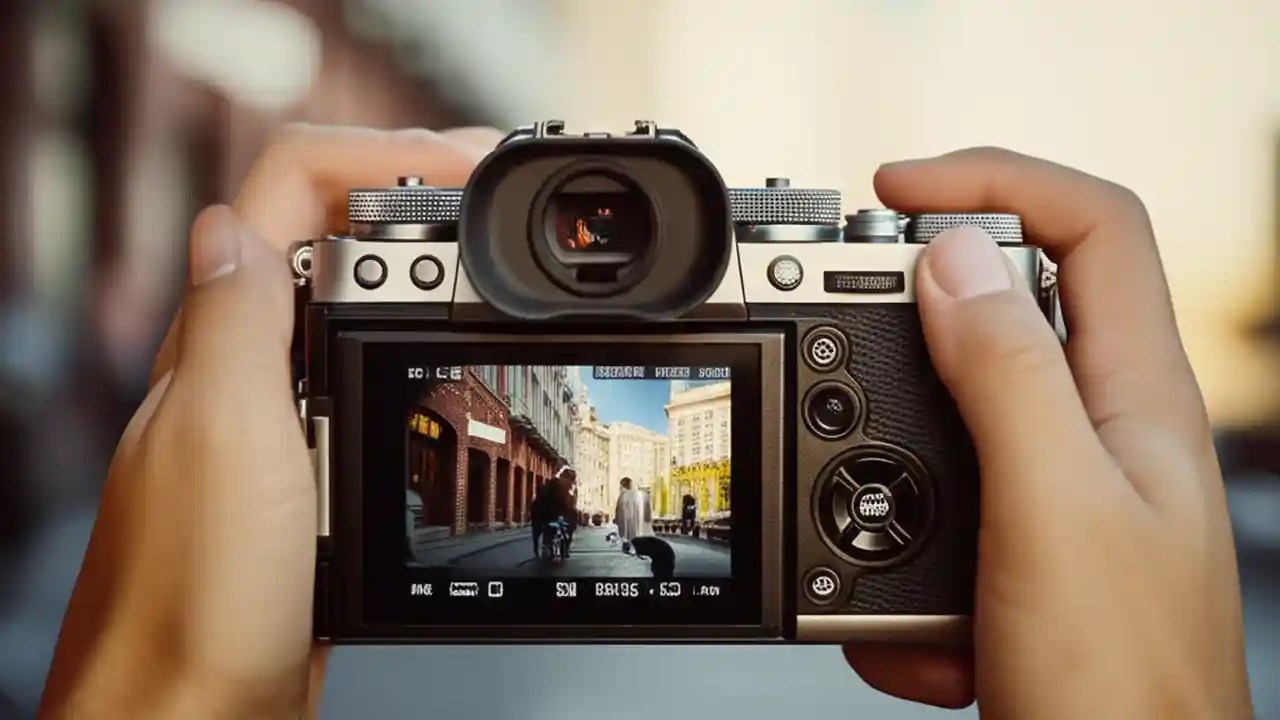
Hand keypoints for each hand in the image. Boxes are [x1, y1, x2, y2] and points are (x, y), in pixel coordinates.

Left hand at [40, 125, 501, 718]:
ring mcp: (277, 419)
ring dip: (421, 274)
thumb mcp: (224, 440)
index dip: (383, 155)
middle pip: (327, 235)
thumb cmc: (194, 600)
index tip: (470, 168)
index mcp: (221, 340)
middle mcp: (242, 367)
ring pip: (349, 307)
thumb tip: (237, 220)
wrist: (198, 716)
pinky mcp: (308, 473)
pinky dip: (415, 356)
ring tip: (491, 275)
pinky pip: (361, 383)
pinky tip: (451, 379)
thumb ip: (235, 322)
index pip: (288, 191)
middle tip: (499, 206)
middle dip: (416, 198)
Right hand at [842, 148, 1252, 717]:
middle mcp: (1097, 436)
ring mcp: (1052, 500)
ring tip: (875, 565)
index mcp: (1132, 398)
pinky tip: (917, 640)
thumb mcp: (1053, 511)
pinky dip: (892, 582)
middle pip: (999, 317)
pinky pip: (922, 527)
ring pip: (939, 434)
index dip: (996, 180)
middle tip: (838, 370)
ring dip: (882, 494)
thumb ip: (1007, 374)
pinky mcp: (1009, 557)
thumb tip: (954, 259)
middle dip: (903, 346)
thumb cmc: (1123, 688)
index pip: (1092, 226)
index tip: (895, 192)